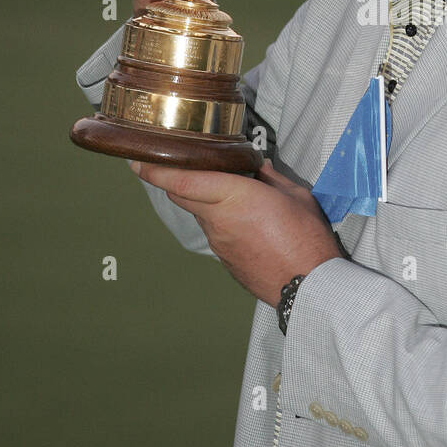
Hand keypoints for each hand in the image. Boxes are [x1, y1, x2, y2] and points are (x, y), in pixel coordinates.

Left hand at [129, 158, 344, 306]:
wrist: (308, 286)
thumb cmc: (306, 239)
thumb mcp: (296, 196)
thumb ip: (272, 177)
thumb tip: (259, 167)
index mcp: (235, 196)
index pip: (182, 181)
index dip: (156, 169)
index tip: (138, 160)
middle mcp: (219, 219)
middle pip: (180, 194)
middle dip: (171, 177)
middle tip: (173, 162)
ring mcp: (218, 242)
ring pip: (198, 212)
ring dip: (202, 197)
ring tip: (227, 189)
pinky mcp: (224, 258)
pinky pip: (213, 231)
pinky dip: (218, 218)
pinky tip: (241, 218)